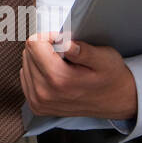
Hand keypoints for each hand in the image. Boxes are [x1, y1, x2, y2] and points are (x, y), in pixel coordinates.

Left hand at [19, 32, 137, 120]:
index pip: (34, 43)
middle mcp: (44, 93)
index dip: (49, 37)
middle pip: (28, 53)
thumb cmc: (111, 78)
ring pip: (25, 64)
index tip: (63, 41)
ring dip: (41, 60)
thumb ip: (83, 51)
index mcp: (58, 79)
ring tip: (63, 66)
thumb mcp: (105, 59)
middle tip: (66, 56)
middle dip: (45, 48)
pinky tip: (55, 75)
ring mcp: (39, 102)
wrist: (116, 101)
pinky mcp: (36, 106)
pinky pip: (25, 77)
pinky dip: (37, 71)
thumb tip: (65, 43)